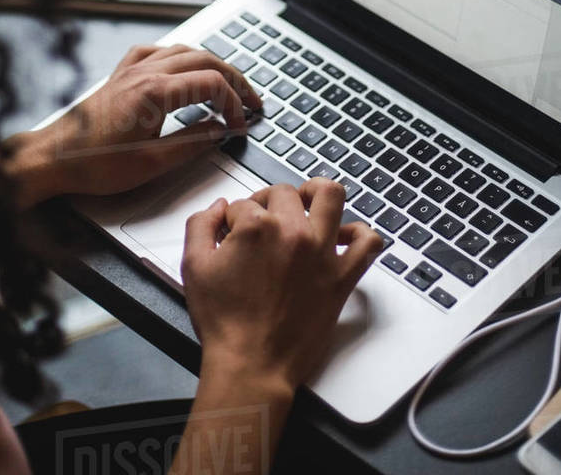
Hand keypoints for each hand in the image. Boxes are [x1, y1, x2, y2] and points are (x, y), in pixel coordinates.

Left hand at [3, 43, 261, 208]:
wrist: (51, 158)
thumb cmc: (93, 164)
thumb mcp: (151, 164)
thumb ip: (192, 145)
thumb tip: (220, 133)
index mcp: (156, 92)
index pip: (213, 84)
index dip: (235, 103)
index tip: (242, 124)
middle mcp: (145, 73)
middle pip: (205, 60)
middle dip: (235, 79)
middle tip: (252, 101)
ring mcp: (132, 70)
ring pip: (185, 51)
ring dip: (212, 64)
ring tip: (229, 84)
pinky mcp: (121, 74)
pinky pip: (157, 52)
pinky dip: (180, 57)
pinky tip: (183, 67)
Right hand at [182, 178, 381, 394]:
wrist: (252, 367)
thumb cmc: (225, 323)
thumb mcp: (193, 268)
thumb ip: (200, 226)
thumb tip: (218, 208)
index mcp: (257, 228)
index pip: (244, 204)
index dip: (233, 218)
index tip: (231, 234)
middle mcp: (293, 232)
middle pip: (284, 193)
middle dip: (267, 202)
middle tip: (261, 222)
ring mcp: (322, 253)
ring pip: (332, 196)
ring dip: (317, 193)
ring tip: (307, 203)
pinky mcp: (341, 277)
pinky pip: (367, 244)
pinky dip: (360, 235)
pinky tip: (343, 238)